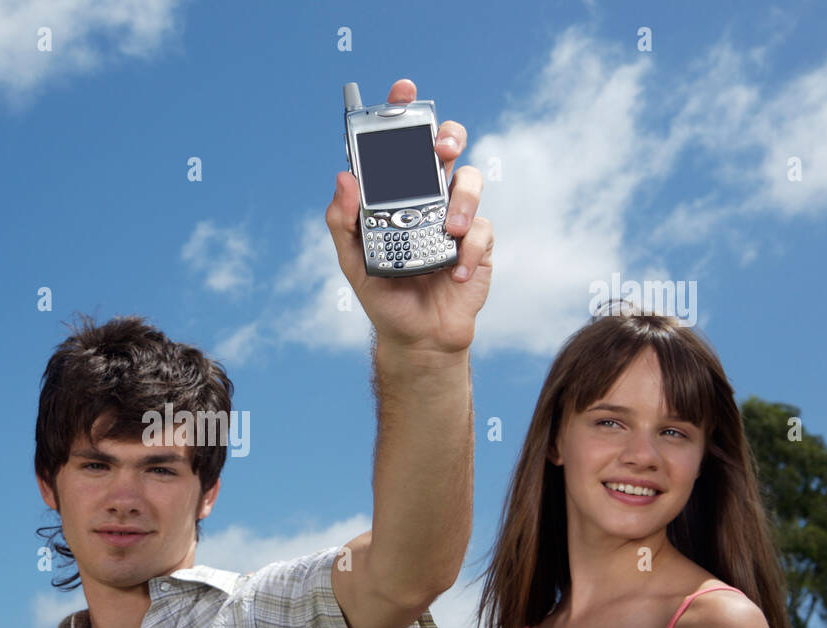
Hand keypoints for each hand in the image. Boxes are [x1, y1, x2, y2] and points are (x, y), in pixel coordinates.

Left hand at [326, 78, 492, 357]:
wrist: (418, 337)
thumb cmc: (383, 296)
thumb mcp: (353, 261)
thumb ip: (343, 221)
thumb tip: (343, 177)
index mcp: (396, 194)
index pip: (399, 145)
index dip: (403, 112)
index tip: (403, 90)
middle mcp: (428, 197)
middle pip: (445, 146)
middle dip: (446, 137)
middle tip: (440, 149)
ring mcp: (456, 216)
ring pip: (470, 179)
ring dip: (462, 199)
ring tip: (449, 229)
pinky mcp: (479, 243)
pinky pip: (483, 231)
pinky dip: (469, 250)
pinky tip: (455, 272)